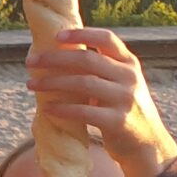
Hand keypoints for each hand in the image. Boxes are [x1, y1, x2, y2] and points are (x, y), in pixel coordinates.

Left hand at [26, 26, 176, 176]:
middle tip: (30, 62)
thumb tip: (57, 55)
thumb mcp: (119, 83)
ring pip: (83, 83)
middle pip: (88, 59)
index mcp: (128, 63)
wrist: (146, 143)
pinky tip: (46, 108)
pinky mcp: (118, 121)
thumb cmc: (122, 109)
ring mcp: (125, 98)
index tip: (57, 35)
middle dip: (55, 58)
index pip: (106, 39)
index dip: (82, 34)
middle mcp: (129, 77)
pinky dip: (63, 109)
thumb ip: (100, 69)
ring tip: (31, 85)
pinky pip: (85, 112)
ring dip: (52, 83)